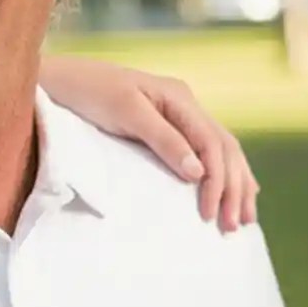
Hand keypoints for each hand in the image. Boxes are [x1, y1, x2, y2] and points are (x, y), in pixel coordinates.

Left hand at [39, 57, 257, 231]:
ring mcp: (180, 114)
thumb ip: (163, 140)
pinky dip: (223, 172)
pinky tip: (231, 190)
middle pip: (225, 148)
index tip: (210, 213)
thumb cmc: (90, 93)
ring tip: (244, 217)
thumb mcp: (126, 113)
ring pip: (222, 150)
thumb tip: (199, 172)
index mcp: (180, 97)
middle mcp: (186, 104)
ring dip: (236, 183)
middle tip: (234, 226)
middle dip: (234, 187)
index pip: (213, 143)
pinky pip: (206, 150)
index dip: (218, 180)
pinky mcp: (169, 125)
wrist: (63, 80)